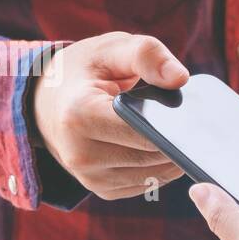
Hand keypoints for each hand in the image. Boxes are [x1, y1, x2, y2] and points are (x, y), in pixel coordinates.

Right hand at [33, 32, 189, 198]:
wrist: (46, 102)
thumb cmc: (84, 72)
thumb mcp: (111, 49)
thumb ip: (146, 55)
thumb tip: (180, 78)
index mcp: (80, 116)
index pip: (145, 130)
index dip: (173, 123)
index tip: (192, 114)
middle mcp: (81, 154)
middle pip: (153, 155)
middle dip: (176, 138)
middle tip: (187, 120)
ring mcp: (90, 178)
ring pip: (155, 174)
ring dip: (171, 155)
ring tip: (172, 130)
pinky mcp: (102, 190)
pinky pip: (147, 183)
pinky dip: (159, 167)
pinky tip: (158, 146)